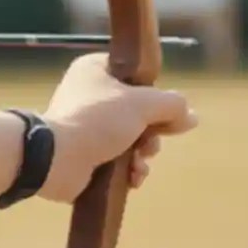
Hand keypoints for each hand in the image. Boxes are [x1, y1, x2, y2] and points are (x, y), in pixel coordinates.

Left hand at [40, 53, 197, 202]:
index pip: (134, 76)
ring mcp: (84, 127)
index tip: (163, 111)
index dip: (153, 95)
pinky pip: (117, 159)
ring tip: (140, 163)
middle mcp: (88, 95)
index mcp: (95, 70)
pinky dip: (129, 169)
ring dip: (143, 154)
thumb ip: (171, 106)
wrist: (56, 159)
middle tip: (150, 144)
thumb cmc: (98, 119)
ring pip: (130, 138)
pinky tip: (133, 178)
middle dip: (151, 133)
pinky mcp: (84, 155)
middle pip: (137, 112)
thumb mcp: (142, 104)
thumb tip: (191, 116)